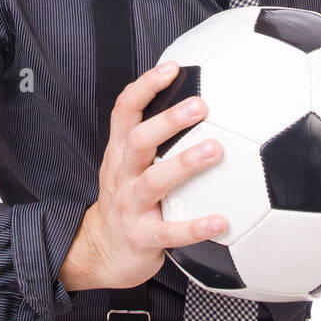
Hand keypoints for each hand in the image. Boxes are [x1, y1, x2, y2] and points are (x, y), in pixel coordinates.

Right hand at [59, 60, 227, 290]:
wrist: (100, 252)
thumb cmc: (125, 201)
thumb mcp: (128, 165)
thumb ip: (153, 139)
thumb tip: (196, 104)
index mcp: (120, 154)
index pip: (125, 111)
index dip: (145, 87)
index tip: (171, 68)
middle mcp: (122, 175)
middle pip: (138, 140)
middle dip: (168, 121)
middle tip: (200, 106)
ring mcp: (129, 206)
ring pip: (153, 181)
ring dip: (184, 164)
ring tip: (214, 151)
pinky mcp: (141, 237)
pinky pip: (170, 232)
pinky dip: (195, 227)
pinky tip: (221, 221)